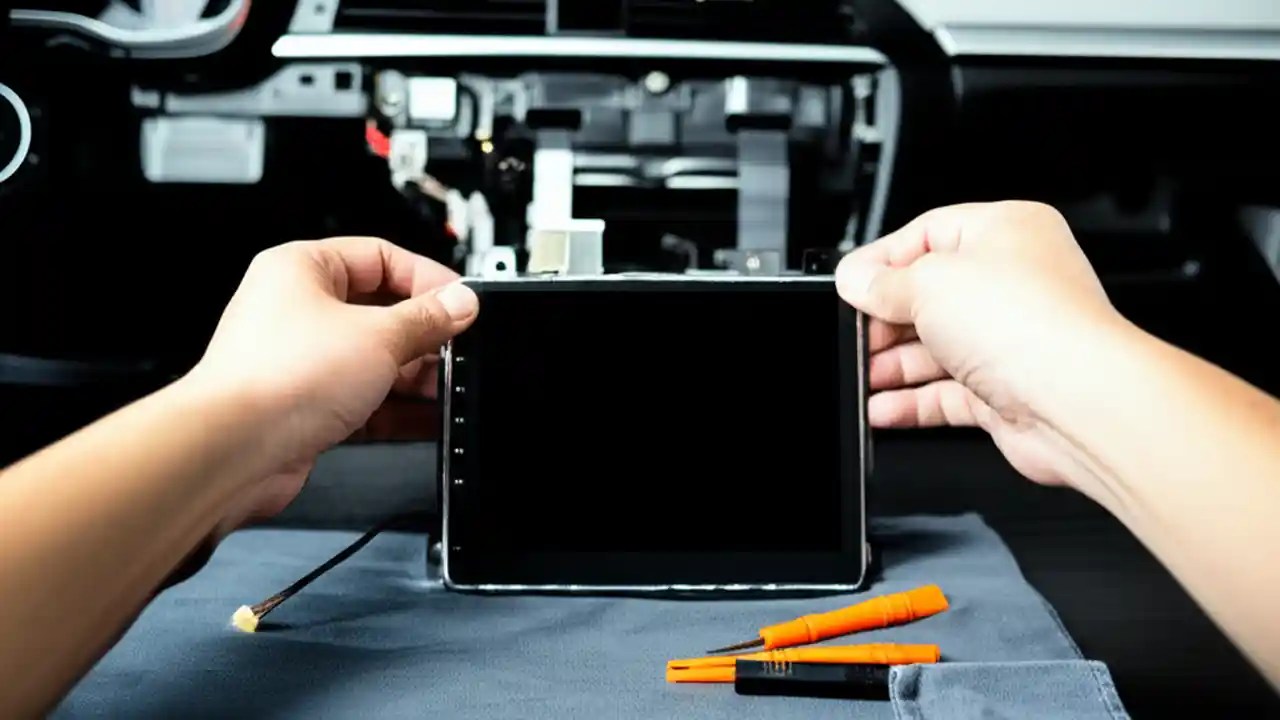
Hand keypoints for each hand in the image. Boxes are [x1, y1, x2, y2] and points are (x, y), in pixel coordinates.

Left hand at [187, 236, 478, 534]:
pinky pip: (363, 399)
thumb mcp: (378, 336)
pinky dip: (395, 407)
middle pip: (380, 310)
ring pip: (373, 358)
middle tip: (456, 347)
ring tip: (447, 386)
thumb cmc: (278, 379)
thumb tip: (460, 303)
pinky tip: (426, 417)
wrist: (235, 450)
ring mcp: (301, 360)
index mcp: (302, 269)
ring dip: (413, 374)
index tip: (459, 303)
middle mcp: (297, 310)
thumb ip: (428, 319)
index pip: (380, 257)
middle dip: (423, 333)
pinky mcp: (307, 405)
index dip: (426, 279)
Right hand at [836, 201, 1125, 488]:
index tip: (850, 284)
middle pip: (929, 295)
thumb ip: (882, 283)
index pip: (928, 233)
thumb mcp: (929, 283)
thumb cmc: (1032, 325)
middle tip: (854, 333)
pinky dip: (912, 401)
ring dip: (893, 364)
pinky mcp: (1007, 390)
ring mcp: (1012, 338)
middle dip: (884, 319)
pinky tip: (883, 407)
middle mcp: (1015, 282)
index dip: (883, 260)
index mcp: (1006, 231)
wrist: (1079, 400)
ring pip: (936, 348)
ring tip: (861, 375)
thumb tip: (854, 278)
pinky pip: (947, 393)